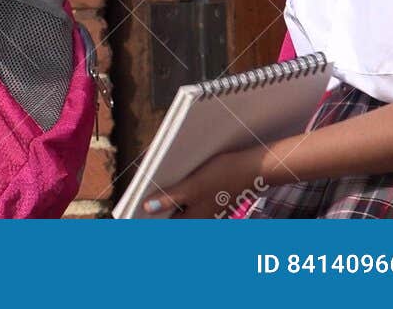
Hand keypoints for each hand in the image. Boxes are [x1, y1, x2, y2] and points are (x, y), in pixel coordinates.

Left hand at [146, 146, 268, 217]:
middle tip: (144, 191)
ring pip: (181, 206)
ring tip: (157, 180)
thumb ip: (171, 198)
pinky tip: (177, 176)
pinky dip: (181, 191)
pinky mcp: (211, 198)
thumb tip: (148, 208)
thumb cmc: (226, 175)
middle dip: (157, 204)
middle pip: (172, 215)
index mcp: (195, 219)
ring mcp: (207, 209)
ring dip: (169, 196)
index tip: (137, 208)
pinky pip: (190, 198)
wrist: (255, 167)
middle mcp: (201, 218)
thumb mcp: (195, 185)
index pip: (166, 224)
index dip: (150, 217)